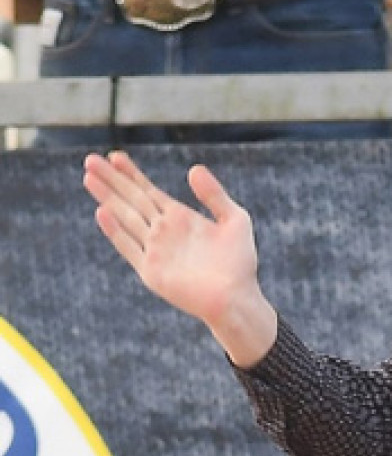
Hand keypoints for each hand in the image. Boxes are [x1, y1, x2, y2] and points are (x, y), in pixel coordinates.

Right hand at [82, 151, 278, 364]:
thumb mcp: (236, 221)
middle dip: (111, 179)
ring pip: (125, 217)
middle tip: (90, 159)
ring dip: (107, 197)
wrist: (237, 300)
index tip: (114, 156)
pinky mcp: (152, 271)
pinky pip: (128, 247)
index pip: (149, 191)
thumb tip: (193, 169)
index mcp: (180, 218)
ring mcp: (155, 251)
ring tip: (88, 177)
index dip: (131, 173)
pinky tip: (102, 212)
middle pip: (132, 199)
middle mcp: (163, 231)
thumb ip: (215, 195)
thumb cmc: (240, 264)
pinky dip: (115, 231)